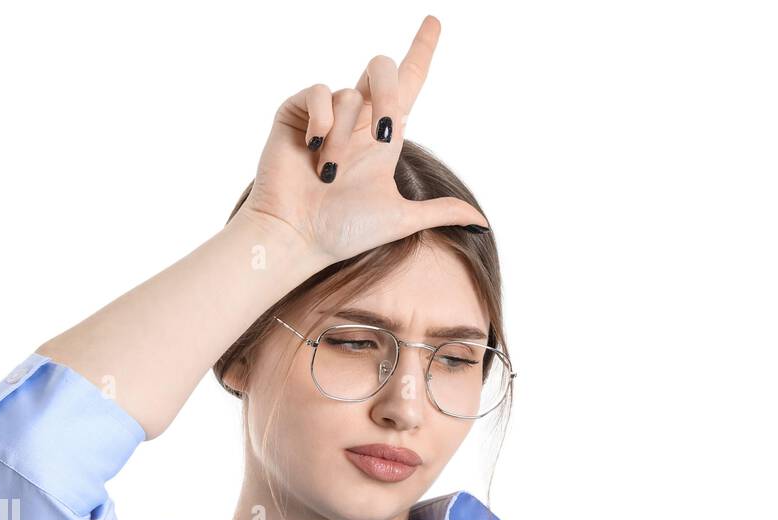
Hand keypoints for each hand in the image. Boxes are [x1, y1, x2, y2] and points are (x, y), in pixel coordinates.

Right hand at [237, 14, 489, 267]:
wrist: (299, 238)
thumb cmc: (344, 233)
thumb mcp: (401, 220)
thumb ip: (439, 211)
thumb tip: (481, 221)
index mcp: (383, 137)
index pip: (408, 83)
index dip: (421, 50)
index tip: (434, 22)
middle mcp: (357, 120)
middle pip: (383, 69)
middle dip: (389, 94)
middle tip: (386, 137)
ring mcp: (326, 115)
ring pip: (349, 96)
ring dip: (342, 141)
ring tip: (328, 176)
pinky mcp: (296, 113)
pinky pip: (319, 93)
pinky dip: (321, 121)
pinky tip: (312, 150)